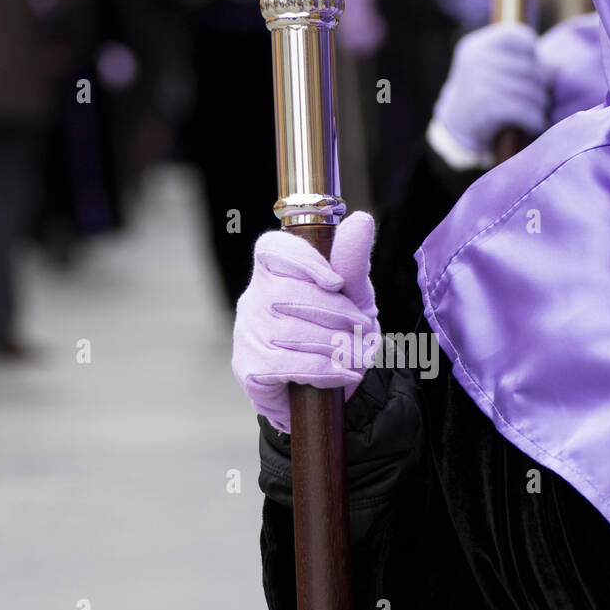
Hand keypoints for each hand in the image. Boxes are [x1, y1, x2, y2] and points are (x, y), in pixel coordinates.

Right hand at [232, 212, 380, 433]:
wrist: (331, 390)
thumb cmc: (338, 333)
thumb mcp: (354, 296)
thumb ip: (353, 262)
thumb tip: (360, 220)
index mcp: (273, 272)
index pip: (273, 250)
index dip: (304, 261)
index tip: (337, 283)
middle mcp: (253, 299)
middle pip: (288, 293)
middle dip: (335, 313)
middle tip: (362, 328)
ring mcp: (246, 333)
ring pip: (290, 331)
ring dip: (336, 345)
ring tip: (358, 353)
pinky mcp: (248, 368)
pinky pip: (286, 364)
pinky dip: (323, 370)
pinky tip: (342, 373)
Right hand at [430, 23, 548, 163]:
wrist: (454, 127)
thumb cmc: (481, 95)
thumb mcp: (493, 70)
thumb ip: (520, 62)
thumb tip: (557, 67)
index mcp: (477, 45)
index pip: (518, 37)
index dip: (533, 53)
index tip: (532, 71)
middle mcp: (476, 59)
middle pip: (527, 66)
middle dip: (540, 85)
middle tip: (543, 98)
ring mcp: (478, 81)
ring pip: (527, 89)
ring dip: (539, 104)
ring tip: (540, 112)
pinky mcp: (484, 105)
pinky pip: (521, 109)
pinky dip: (534, 119)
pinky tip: (536, 124)